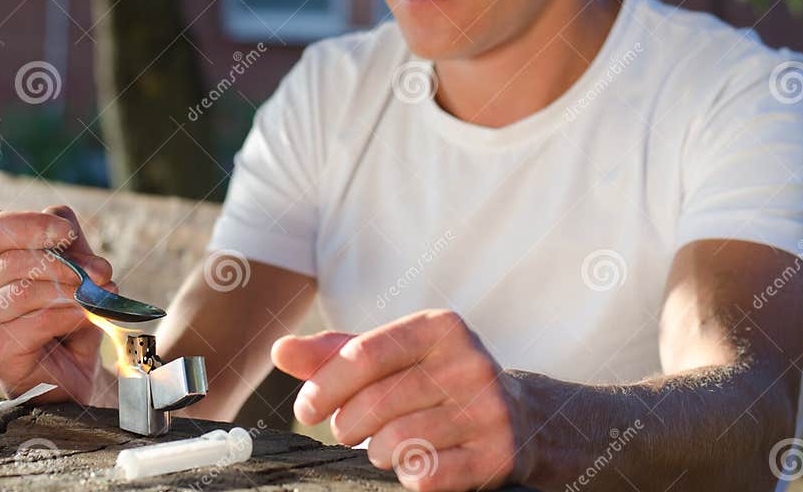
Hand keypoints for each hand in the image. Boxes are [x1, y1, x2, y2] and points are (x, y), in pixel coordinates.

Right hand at [0, 205, 115, 404]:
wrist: (77, 374)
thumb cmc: (72, 320)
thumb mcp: (79, 275)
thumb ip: (73, 246)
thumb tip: (68, 231)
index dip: (32, 226)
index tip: (68, 234)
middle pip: (15, 259)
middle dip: (67, 265)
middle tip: (102, 274)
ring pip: (26, 291)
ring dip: (72, 292)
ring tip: (98, 299)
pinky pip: (36, 322)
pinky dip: (69, 316)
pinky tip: (85, 319)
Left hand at [272, 310, 521, 491]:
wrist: (521, 417)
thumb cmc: (436, 381)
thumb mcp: (392, 357)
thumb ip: (335, 353)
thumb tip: (280, 350)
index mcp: (439, 327)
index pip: (363, 354)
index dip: (324, 385)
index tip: (306, 409)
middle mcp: (469, 361)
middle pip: (377, 400)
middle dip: (348, 424)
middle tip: (347, 431)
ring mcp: (488, 408)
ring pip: (400, 439)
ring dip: (376, 452)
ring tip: (380, 448)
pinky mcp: (499, 452)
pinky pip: (429, 473)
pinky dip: (408, 474)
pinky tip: (410, 465)